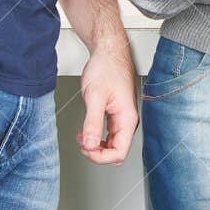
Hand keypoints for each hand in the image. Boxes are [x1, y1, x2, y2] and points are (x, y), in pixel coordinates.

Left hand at [76, 43, 137, 164]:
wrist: (109, 52)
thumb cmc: (106, 68)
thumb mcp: (95, 96)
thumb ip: (92, 122)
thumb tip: (89, 144)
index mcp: (127, 118)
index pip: (119, 152)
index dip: (101, 157)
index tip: (85, 149)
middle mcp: (127, 120)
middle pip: (117, 151)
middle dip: (98, 153)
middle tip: (82, 144)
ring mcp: (122, 117)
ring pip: (113, 144)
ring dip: (96, 146)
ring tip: (82, 139)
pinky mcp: (116, 113)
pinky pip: (109, 134)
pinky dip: (96, 137)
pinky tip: (86, 132)